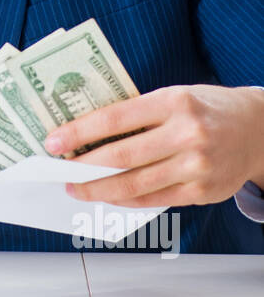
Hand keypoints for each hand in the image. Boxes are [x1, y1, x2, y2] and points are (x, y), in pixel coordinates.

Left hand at [43, 85, 263, 207]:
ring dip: (97, 190)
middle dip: (81, 168)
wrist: (258, 130)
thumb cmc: (206, 109)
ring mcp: (196, 166)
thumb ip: (138, 114)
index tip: (53, 142)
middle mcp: (187, 134)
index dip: (78, 132)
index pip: (114, 118)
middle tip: (58, 172)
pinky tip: (107, 196)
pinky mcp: (202, 192)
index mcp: (174, 102)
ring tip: (76, 188)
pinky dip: (124, 200)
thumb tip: (86, 136)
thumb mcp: (174, 96)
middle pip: (120, 157)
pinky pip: (152, 200)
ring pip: (133, 185)